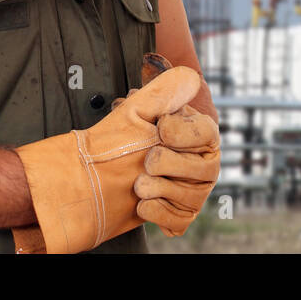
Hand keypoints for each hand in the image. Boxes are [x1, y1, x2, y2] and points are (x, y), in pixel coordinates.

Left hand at [13, 62, 198, 253]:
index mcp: (198, 135)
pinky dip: (156, 212)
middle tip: (145, 160)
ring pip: (191, 196)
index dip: (182, 133)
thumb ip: (164, 90)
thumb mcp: (137, 109)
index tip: (160, 129)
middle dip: (166, 164)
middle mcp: (202, 164)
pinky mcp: (179, 216)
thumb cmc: (118, 138)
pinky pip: (179, 220)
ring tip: (138, 182)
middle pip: (204, 169)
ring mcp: (193, 192)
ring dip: (156, 188)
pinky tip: (141, 202)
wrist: (93, 176)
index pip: (207, 134)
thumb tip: (191, 79)